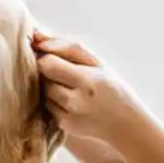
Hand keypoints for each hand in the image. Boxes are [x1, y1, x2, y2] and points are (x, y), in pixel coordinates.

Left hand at [32, 30, 147, 144]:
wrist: (126, 123)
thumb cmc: (111, 86)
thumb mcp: (97, 62)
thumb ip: (67, 46)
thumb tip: (36, 36)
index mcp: (86, 80)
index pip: (47, 63)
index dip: (48, 57)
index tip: (57, 57)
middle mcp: (75, 101)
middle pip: (42, 77)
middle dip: (49, 71)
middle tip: (66, 73)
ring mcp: (68, 116)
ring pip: (43, 92)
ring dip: (51, 86)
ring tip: (71, 88)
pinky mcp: (63, 125)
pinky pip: (47, 106)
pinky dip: (54, 101)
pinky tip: (72, 102)